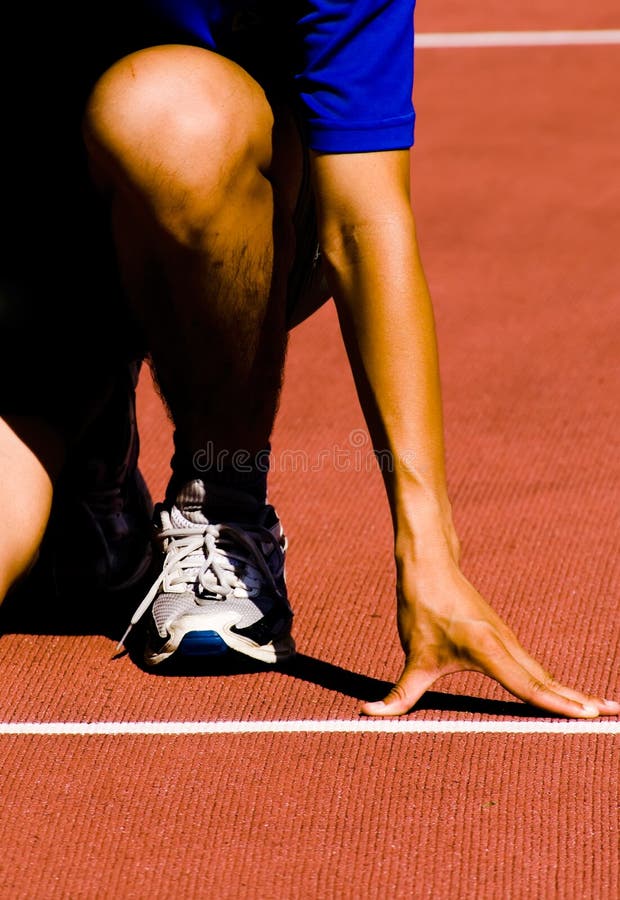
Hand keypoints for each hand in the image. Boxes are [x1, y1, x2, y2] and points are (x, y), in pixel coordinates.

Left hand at [361, 560, 619, 717]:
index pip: (527, 684)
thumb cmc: (422, 606)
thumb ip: (399, 693)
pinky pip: (534, 668)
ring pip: (543, 674)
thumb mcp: (412, 653)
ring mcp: (508, 639)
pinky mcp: (504, 638)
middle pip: (547, 681)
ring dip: (572, 694)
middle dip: (579, 702)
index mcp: (488, 648)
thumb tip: (369, 715)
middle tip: (611, 718)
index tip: (587, 716)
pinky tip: (569, 697)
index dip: (556, 704)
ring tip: (602, 712)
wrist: (431, 563)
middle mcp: (505, 643)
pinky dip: (555, 685)